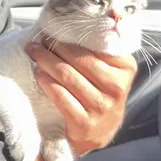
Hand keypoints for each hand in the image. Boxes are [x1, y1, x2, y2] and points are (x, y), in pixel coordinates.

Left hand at [25, 39, 136, 155]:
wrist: (98, 133)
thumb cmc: (102, 94)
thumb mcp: (111, 72)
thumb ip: (101, 51)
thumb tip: (73, 26)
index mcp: (126, 69)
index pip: (98, 46)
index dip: (73, 37)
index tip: (56, 31)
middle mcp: (116, 88)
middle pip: (79, 60)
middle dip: (55, 47)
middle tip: (40, 39)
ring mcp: (101, 106)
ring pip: (67, 76)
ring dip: (46, 61)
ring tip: (35, 53)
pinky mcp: (84, 123)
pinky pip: (60, 96)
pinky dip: (46, 82)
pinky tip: (39, 74)